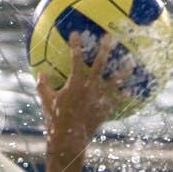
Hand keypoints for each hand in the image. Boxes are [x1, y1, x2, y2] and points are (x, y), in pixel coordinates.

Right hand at [36, 31, 131, 151]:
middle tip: (112, 37)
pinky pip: (117, 101)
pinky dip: (124, 96)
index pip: (75, 59)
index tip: (76, 33)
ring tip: (131, 61)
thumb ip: (43, 85)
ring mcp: (99, 98)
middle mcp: (90, 87)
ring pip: (115, 81)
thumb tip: (41, 73)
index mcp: (75, 83)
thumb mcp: (45, 100)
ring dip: (124, 71)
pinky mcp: (105, 109)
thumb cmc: (55, 119)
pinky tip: (131, 92)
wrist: (69, 138)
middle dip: (106, 49)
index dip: (76, 46)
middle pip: (100, 64)